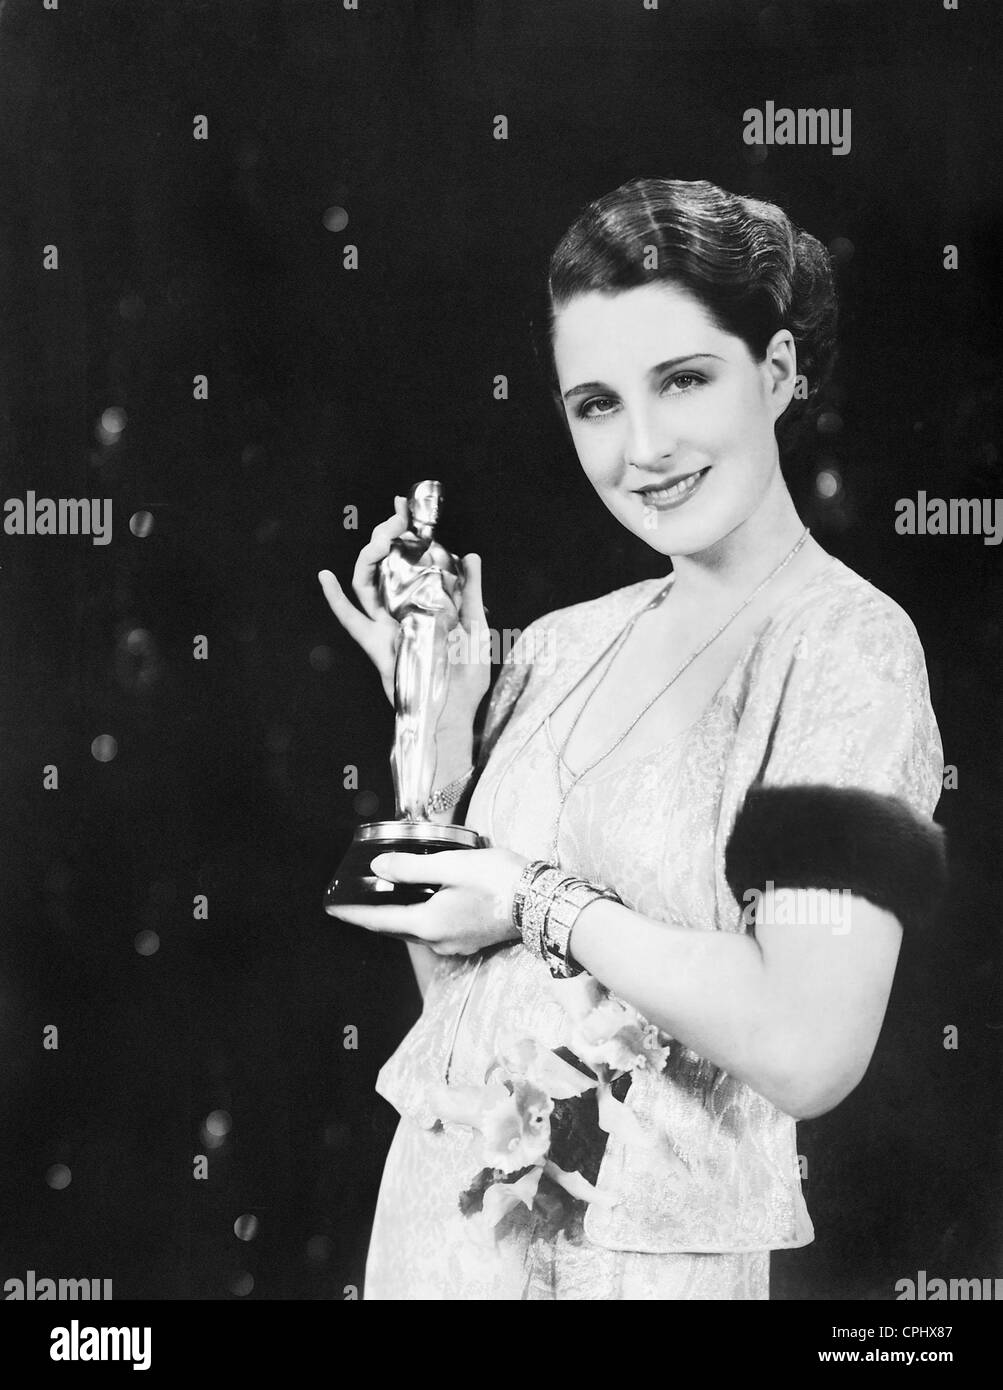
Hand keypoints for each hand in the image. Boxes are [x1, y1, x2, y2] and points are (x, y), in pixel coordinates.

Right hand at [317, 495, 491, 714]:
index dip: (407, 532)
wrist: (453, 713)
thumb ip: (471, 593)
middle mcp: (402, 609)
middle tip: (397, 515)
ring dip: (368, 557)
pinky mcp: (375, 644)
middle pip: (385, 565)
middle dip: (387, 535)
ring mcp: (386, 625)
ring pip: (367, 583)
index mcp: (426, 602)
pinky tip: (326, 577)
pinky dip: (335, 599)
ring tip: (377, 536)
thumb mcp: (476, 627)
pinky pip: (350, 619)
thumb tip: (471, 556)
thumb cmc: (466, 675)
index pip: (412, 559)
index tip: (407, 504)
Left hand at [329, 847, 529, 955]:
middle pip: (396, 929)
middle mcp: (438, 941)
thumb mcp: (451, 865)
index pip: (379, 920)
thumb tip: (379, 869)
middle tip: (356, 902)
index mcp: (428, 923)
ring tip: (387, 901)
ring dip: (399, 918)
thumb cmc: (498, 879)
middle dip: (375, 916)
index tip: (334, 909)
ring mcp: (456, 944)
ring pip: (416, 932)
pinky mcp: (472, 941)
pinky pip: (435, 932)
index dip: (354, 914)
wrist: (541, 901)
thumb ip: (411, 868)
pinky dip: (422, 919)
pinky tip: (426, 905)